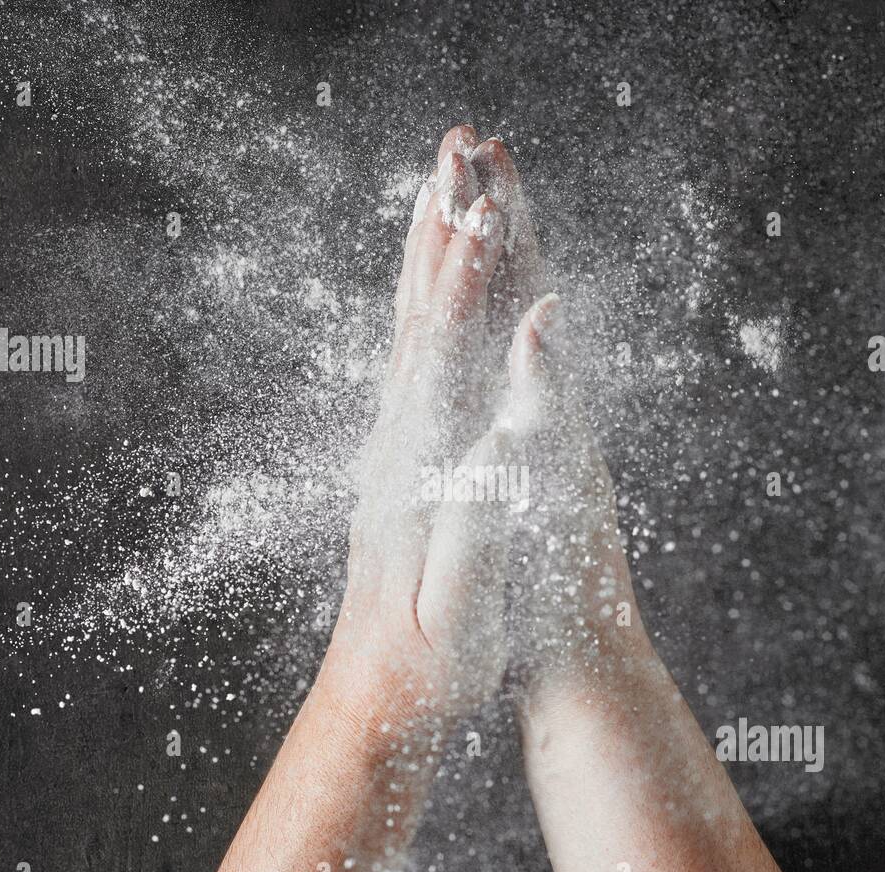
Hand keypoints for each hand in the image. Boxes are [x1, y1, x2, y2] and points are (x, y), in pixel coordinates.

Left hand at [321, 126, 543, 733]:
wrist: (377, 699)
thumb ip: (485, 502)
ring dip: (425, 260)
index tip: (488, 205)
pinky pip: (411, 368)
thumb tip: (507, 430)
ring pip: (408, 335)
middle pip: (416, 321)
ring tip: (438, 195)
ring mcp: (391, 454)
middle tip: (456, 158)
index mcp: (416, 470)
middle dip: (439, 235)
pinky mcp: (398, 467)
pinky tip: (432, 296)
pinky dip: (425, 313)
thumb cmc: (431, 662)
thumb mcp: (464, 598)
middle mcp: (394, 447)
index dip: (467, 277)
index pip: (442, 351)